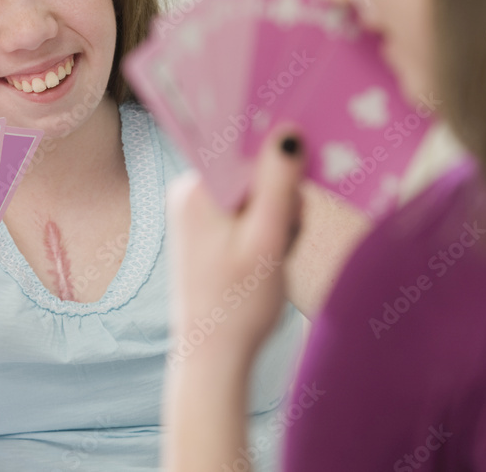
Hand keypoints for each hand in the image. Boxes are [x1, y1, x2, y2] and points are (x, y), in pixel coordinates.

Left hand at [167, 130, 304, 368]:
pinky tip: (266, 259)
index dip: (279, 165)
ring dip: (277, 220)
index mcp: (196, 187)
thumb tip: (289, 132)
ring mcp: (197, 211)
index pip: (248, 149)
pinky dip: (267, 232)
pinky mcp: (208, 229)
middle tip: (281, 239)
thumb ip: (278, 184)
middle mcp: (190, 191)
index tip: (295, 190)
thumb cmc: (238, 302)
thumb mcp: (267, 239)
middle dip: (280, 201)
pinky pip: (249, 213)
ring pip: (257, 193)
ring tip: (273, 256)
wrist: (214, 355)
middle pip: (254, 171)